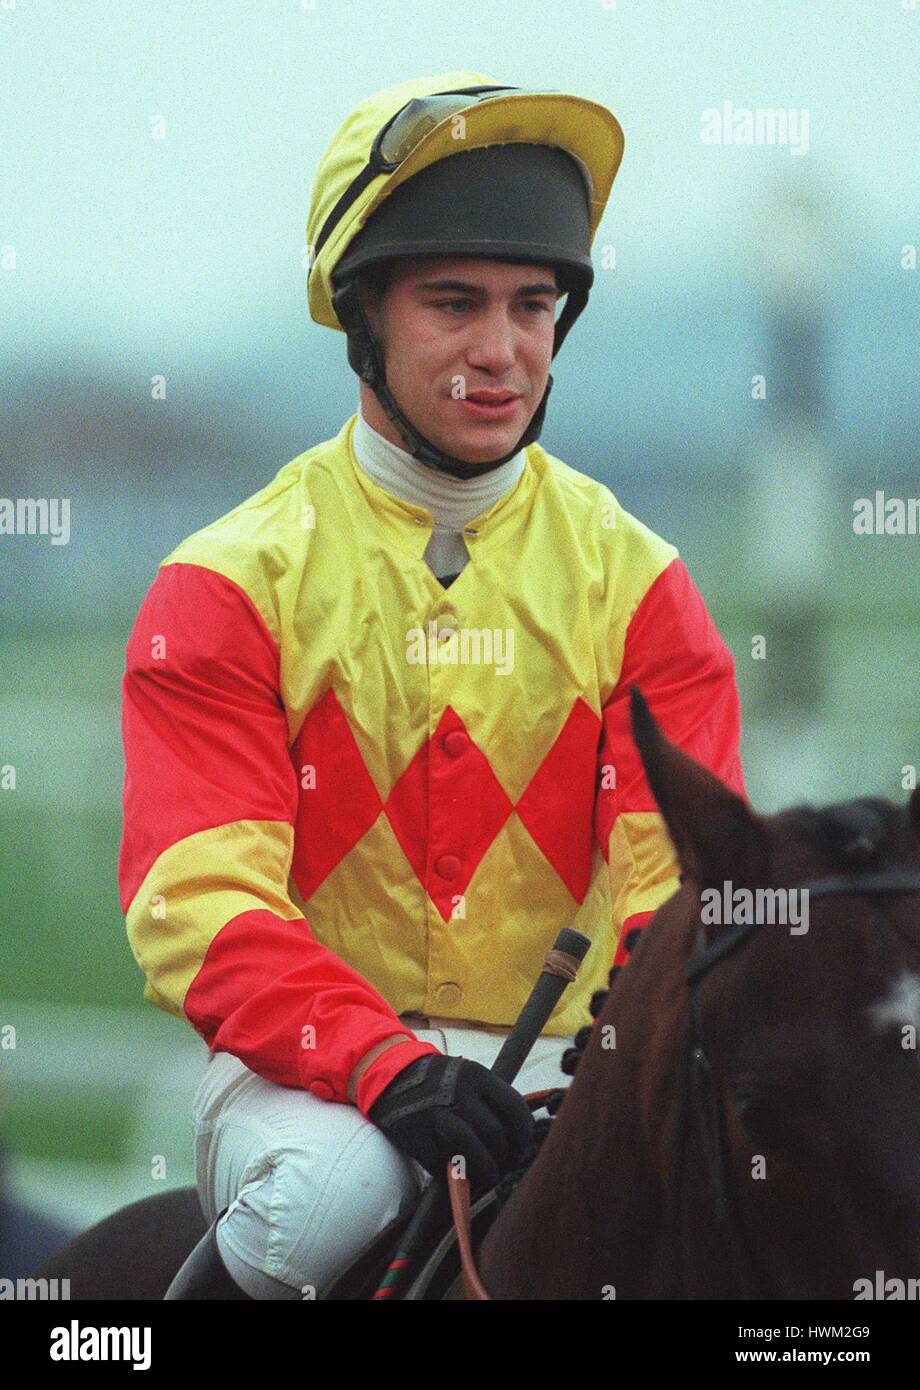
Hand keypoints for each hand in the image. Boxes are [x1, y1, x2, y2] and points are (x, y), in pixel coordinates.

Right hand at [368, 1053, 534, 1195]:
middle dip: (505, 1157)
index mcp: (477, 1075)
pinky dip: (454, 1176)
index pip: (514, 1107)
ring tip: (489, 1178)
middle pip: (495, 1134)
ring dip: (486, 1171)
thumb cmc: (440, 1081)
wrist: (392, 1076)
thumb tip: (521, 1137)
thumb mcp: (468, 1076)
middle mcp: (458, 1091)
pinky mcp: (415, 1134)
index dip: (525, 1134)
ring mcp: (435, 1113)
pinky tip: (458, 1176)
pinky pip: (442, 1164)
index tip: (526, 1149)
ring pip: (473, 1150)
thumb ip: (492, 1100)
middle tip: (506, 1167)